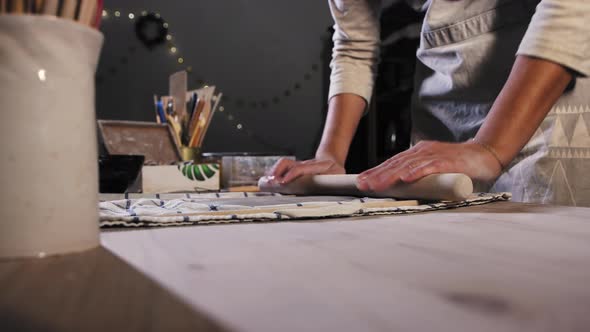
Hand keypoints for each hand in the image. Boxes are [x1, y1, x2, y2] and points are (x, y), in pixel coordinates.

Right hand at [266, 157, 345, 183]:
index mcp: (315, 167)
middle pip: (287, 163)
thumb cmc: (335, 171)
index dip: (290, 175)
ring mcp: (298, 165)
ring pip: (283, 164)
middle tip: (270, 183)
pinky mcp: (294, 168)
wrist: (332, 160)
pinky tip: (268, 181)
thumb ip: (334, 182)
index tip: (283, 183)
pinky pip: (282, 168)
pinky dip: (274, 173)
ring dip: (273, 172)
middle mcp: (304, 165)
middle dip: (277, 172)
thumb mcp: (338, 176)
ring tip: (266, 182)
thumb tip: (332, 188)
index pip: (300, 169)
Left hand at [356, 140, 502, 191]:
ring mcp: (435, 155)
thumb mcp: (434, 170)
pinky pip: (430, 166)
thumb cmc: (459, 165)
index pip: (393, 163)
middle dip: (377, 175)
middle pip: (395, 164)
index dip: (376, 172)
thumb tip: (403, 190)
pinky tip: (406, 178)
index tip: (361, 182)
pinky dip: (417, 172)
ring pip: (408, 165)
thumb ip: (421, 177)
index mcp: (418, 153)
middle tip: (362, 185)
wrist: (486, 153)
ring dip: (391, 176)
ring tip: (377, 184)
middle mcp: (423, 151)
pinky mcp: (448, 161)